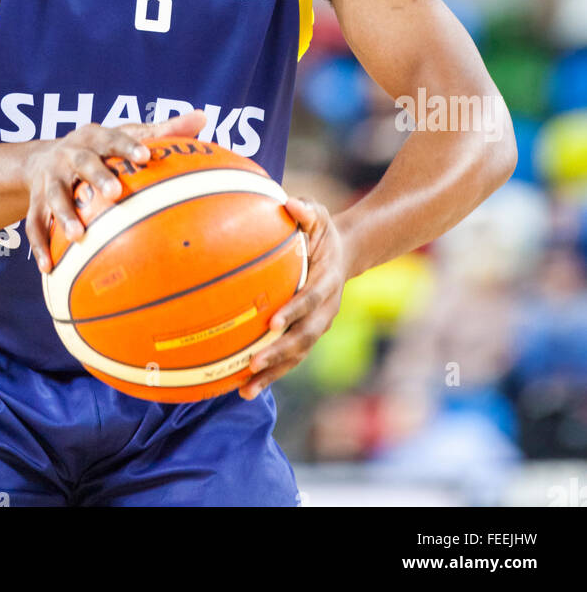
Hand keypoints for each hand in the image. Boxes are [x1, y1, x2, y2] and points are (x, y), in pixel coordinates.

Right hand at [24, 109, 205, 272]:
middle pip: (82, 162)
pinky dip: (40, 246)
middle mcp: (68, 155)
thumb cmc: (98, 149)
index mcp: (93, 137)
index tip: (146, 157)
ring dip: (64, 215)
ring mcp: (49, 179)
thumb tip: (203, 118)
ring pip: (54, 196)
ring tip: (78, 236)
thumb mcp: (125, 134)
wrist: (41, 159)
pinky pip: (34, 225)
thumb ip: (162, 130)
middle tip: (115, 194)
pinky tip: (49, 268)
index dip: (127, 146)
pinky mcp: (35, 202)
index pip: (112, 137)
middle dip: (97, 176)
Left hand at [238, 196, 345, 400]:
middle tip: (253, 363)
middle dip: (280, 352)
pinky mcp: (309, 334)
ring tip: (246, 389)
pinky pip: (292, 358)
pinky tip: (246, 387)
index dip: (295, 311)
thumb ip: (306, 211)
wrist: (346, 254)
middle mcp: (327, 308)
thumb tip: (289, 202)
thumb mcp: (320, 215)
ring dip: (274, 373)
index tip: (273, 322)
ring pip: (298, 354)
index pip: (311, 298)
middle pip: (305, 336)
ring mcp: (319, 325)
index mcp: (327, 280)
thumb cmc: (323, 231)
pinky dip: (272, 374)